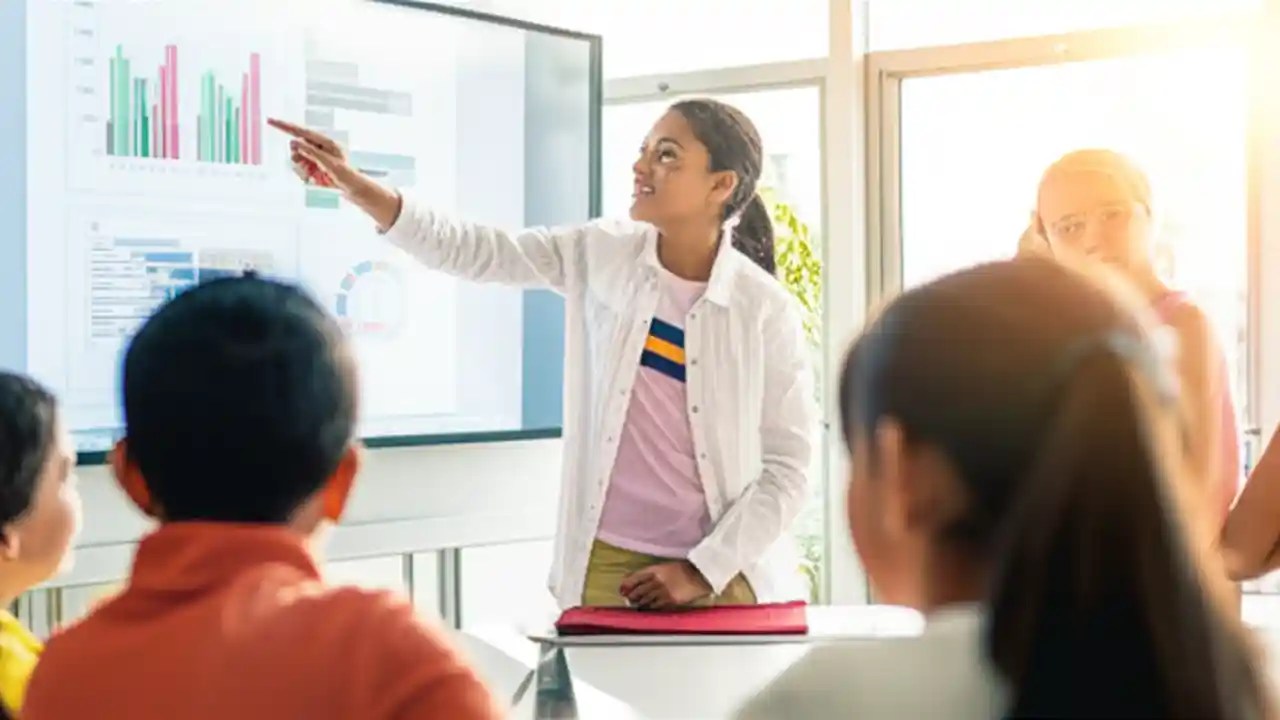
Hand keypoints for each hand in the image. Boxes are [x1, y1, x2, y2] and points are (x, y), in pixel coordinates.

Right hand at [267, 118, 400, 228]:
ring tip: (315, 176)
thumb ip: (311, 152)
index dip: (284, 126)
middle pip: (295, 147)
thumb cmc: (346, 175)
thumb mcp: (329, 163)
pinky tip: (316, 181)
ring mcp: (314, 157)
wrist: (353, 190)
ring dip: (301, 169)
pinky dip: (304, 175)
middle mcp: (318, 147)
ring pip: (295, 159)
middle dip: (297, 157)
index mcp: (325, 142)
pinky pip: (299, 169)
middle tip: (309, 168)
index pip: (300, 131)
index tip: (270, 120)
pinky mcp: (312, 167)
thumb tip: (294, 142)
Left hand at [619, 561, 711, 610]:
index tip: (622, 589)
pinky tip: (647, 609)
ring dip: (639, 603)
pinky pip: (655, 606)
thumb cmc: (685, 570)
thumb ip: (653, 573)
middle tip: (628, 599)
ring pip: (645, 600)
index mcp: (656, 570)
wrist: (700, 576)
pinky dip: (649, 608)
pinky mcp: (669, 600)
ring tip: (635, 605)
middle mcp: (657, 580)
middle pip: (639, 590)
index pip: (636, 577)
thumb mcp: (666, 567)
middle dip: (632, 596)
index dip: (627, 584)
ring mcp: (663, 591)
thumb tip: (640, 580)